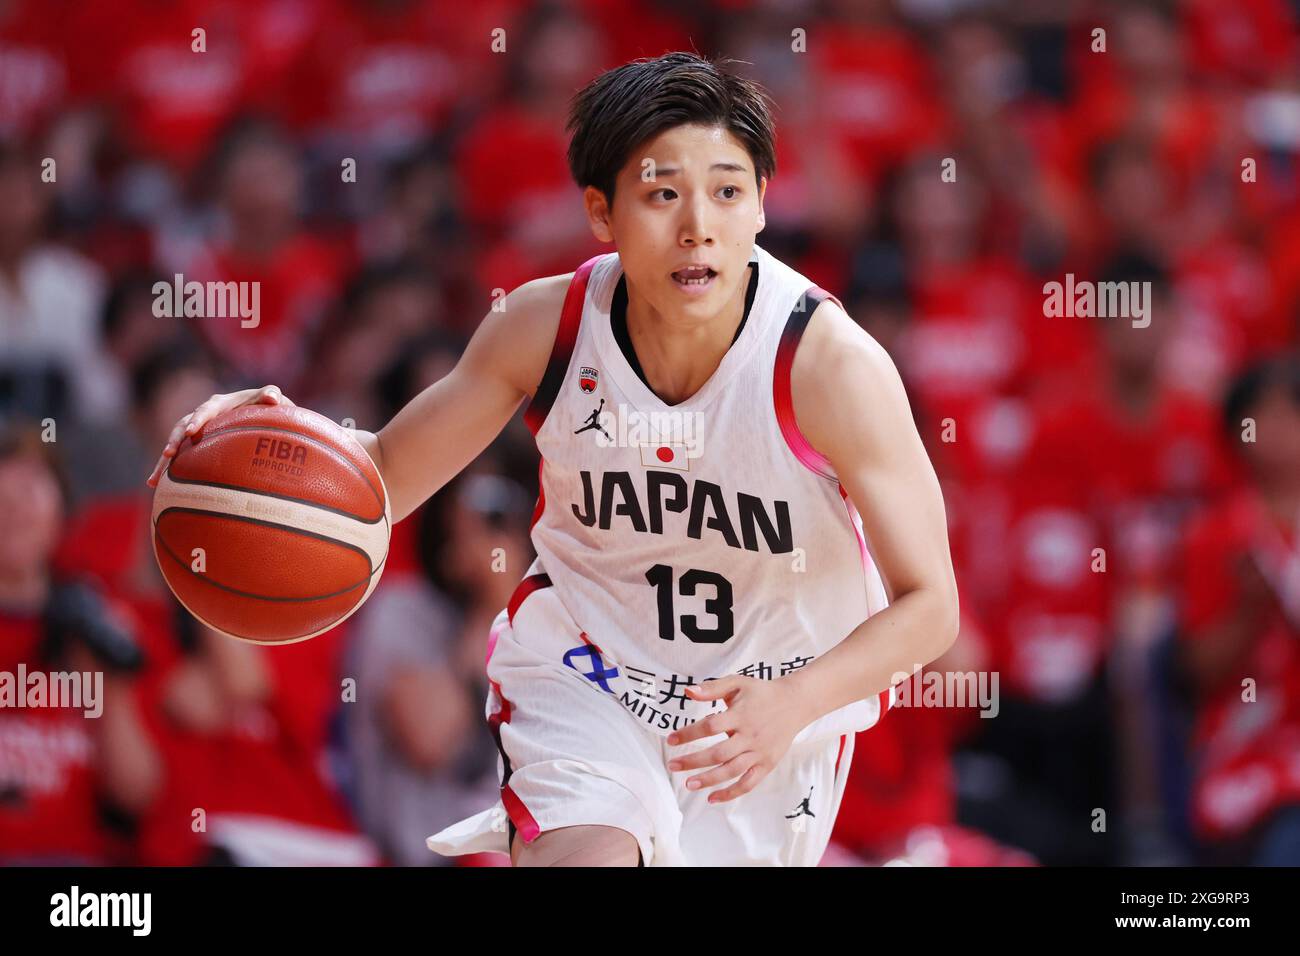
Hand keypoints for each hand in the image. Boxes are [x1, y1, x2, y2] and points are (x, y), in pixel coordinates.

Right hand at [145, 384, 294, 487]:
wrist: (259, 412)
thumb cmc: (266, 403)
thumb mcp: (270, 396)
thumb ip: (271, 394)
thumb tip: (272, 399)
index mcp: (220, 404)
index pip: (206, 410)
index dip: (197, 419)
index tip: (191, 432)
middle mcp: (203, 415)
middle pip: (183, 426)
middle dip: (174, 440)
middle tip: (168, 454)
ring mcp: (197, 429)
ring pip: (175, 442)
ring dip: (164, 460)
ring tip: (154, 479)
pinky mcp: (194, 443)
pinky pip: (178, 455)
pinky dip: (166, 468)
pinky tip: (153, 484)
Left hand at [664, 675, 811, 803]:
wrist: (794, 703)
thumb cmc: (761, 693)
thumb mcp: (737, 683)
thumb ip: (712, 688)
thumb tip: (688, 691)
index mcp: (740, 715)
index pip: (710, 727)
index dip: (689, 734)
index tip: (671, 740)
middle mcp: (750, 736)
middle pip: (719, 753)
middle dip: (693, 761)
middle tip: (673, 765)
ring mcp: (759, 752)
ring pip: (732, 770)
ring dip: (709, 780)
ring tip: (688, 784)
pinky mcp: (767, 764)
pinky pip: (748, 783)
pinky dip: (731, 793)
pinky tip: (712, 798)